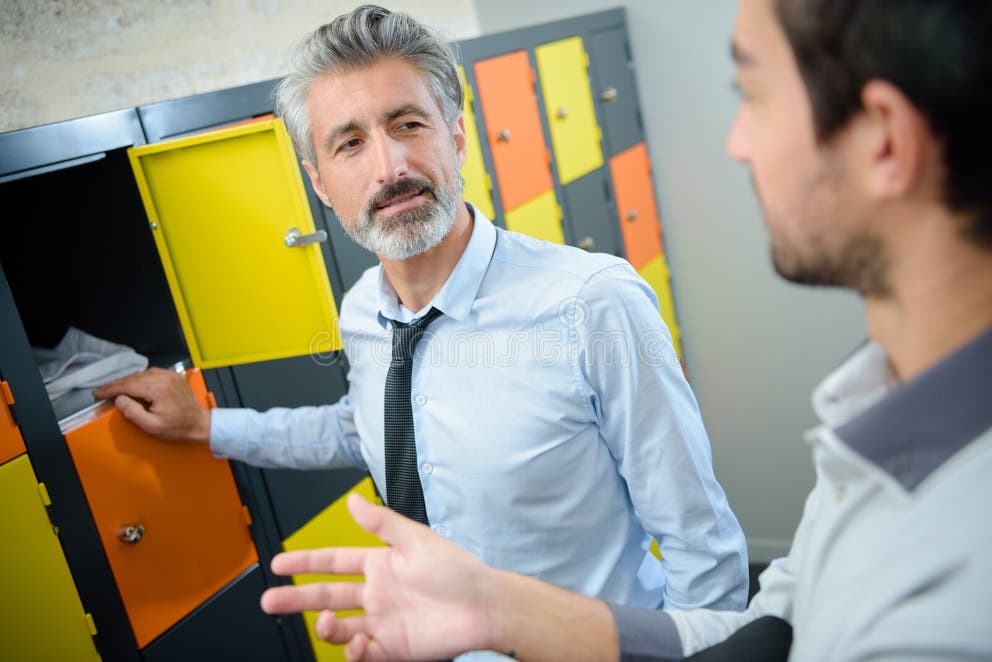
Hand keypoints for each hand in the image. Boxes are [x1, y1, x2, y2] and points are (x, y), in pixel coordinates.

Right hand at [91, 367, 210, 440]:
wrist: (199, 423)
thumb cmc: (177, 427)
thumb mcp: (151, 426)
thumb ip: (132, 412)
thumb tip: (119, 399)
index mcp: (158, 389)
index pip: (127, 385)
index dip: (110, 389)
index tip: (97, 393)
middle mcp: (164, 377)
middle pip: (132, 378)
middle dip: (115, 384)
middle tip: (101, 391)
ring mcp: (170, 375)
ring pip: (140, 374)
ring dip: (126, 381)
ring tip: (113, 389)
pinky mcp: (173, 375)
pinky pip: (151, 373)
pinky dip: (139, 378)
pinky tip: (132, 385)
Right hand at [260, 493, 497, 660]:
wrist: (484, 607)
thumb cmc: (458, 570)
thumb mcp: (416, 539)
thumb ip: (381, 522)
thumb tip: (352, 500)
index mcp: (380, 563)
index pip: (333, 562)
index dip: (306, 563)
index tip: (279, 564)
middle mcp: (378, 593)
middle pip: (326, 596)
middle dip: (296, 599)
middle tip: (270, 601)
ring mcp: (383, 622)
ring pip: (339, 627)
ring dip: (325, 626)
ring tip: (327, 621)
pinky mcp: (393, 648)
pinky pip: (361, 654)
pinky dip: (352, 653)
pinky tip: (356, 643)